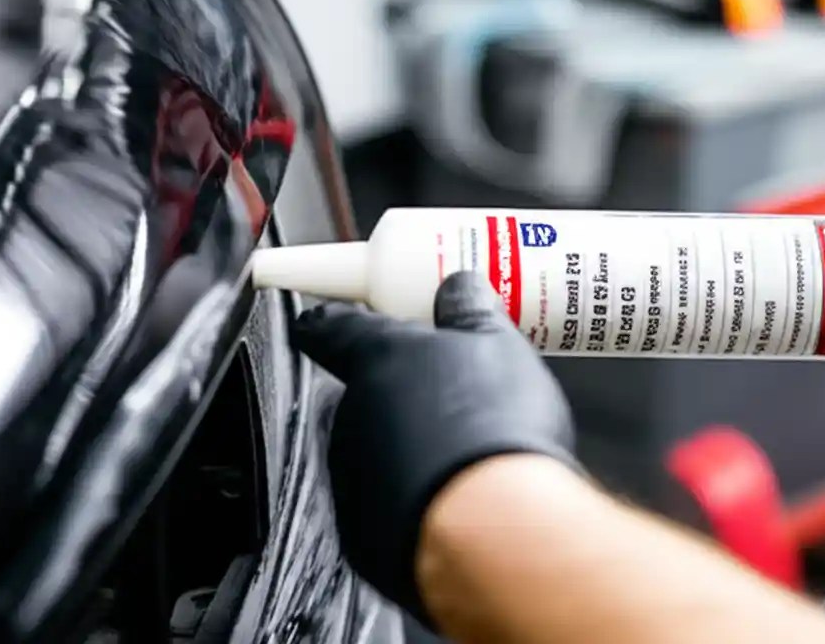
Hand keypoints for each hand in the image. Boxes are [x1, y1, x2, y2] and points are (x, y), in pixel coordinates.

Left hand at [292, 271, 577, 622]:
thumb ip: (470, 310)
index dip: (328, 320)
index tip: (329, 317)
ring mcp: (352, 478)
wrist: (497, 532)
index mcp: (375, 357)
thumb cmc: (493, 431)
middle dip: (402, 395)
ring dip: (409, 451)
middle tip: (455, 394)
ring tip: (469, 456)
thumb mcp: (499, 343)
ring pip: (374, 453)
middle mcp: (351, 415)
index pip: (326, 326)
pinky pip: (385, 509)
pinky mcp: (365, 536)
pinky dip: (414, 503)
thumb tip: (461, 287)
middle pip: (364, 394)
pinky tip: (458, 504)